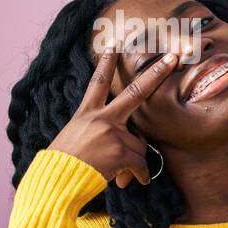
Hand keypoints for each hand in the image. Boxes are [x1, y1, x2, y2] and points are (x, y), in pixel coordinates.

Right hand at [46, 48, 177, 188]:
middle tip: (173, 58)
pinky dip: (140, 175)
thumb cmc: (63, 164)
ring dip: (133, 162)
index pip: (98, 83)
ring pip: (140, 145)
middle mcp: (101, 118)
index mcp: (86, 113)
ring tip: (118, 173)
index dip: (107, 64)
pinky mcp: (121, 151)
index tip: (114, 45)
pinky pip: (142, 164)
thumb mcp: (77, 139)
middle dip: (156, 74)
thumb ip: (103, 136)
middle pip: (135, 92)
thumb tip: (126, 151)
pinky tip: (134, 181)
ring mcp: (112, 133)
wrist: (55, 181)